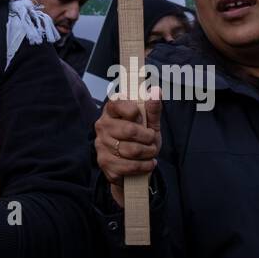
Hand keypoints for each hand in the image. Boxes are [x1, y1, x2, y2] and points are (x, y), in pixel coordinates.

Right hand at [94, 88, 161, 207]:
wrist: (134, 166)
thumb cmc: (141, 139)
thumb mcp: (149, 123)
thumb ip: (152, 108)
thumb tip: (156, 91)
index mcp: (111, 111)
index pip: (117, 104)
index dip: (133, 110)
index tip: (140, 117)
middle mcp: (102, 126)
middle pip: (129, 130)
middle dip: (148, 137)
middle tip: (152, 140)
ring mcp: (101, 145)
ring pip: (132, 150)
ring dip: (148, 153)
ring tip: (151, 152)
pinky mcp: (105, 163)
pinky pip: (130, 166)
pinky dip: (144, 166)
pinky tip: (147, 163)